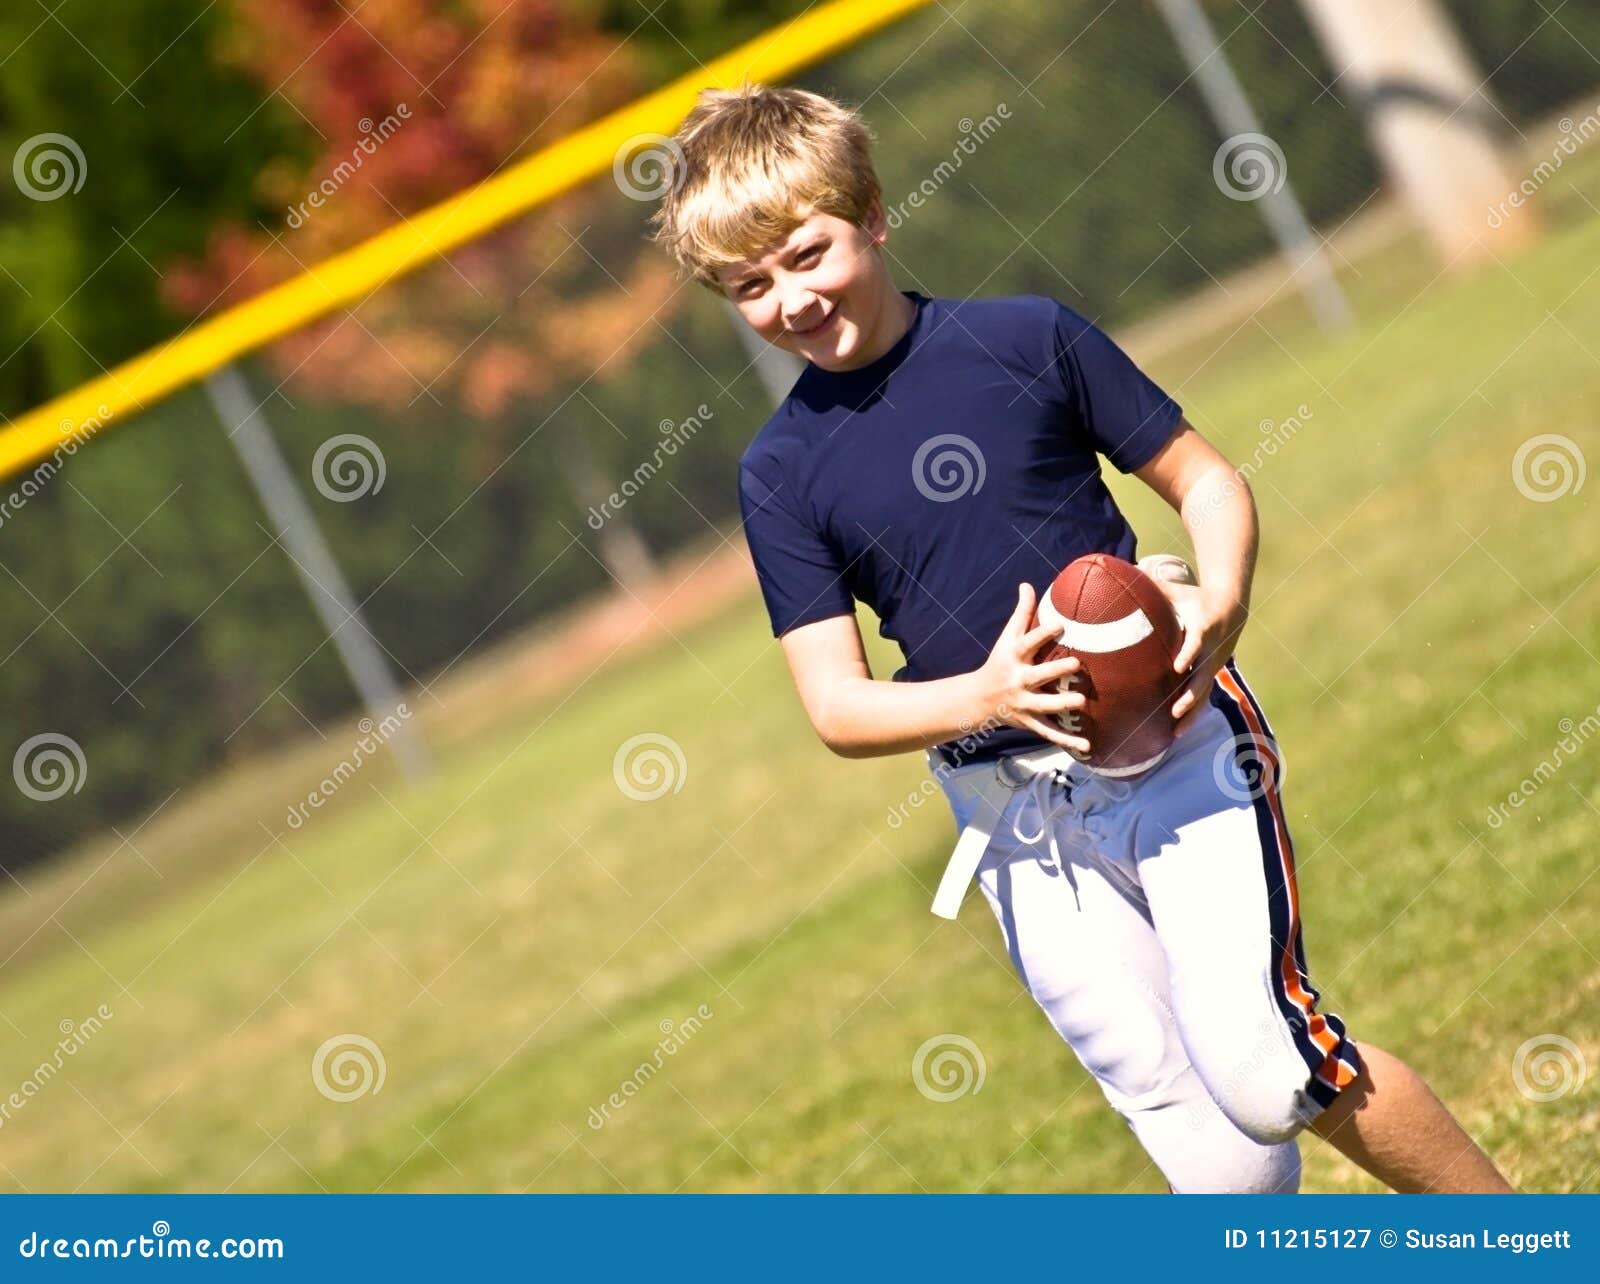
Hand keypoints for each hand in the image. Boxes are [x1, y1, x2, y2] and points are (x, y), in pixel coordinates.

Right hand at [974, 583, 1089, 753]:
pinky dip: (1068, 741)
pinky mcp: (1031, 721)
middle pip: (1037, 675)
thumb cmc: (999, 662)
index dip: (1043, 633)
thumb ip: (1021, 613)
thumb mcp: (1006, 638)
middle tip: (1076, 664)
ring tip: (1081, 702)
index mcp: (1014, 657)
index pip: (1028, 643)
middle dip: (1056, 671)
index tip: (1061, 624)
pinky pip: (1050, 732)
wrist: (978, 700)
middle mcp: (1018, 680)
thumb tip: (1027, 584)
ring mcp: (1024, 703)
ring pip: (1044, 706)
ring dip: (1062, 705)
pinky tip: (1088, 747)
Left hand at [1153, 579, 1246, 737]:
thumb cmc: (1194, 597)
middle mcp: (1210, 650)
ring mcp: (1212, 664)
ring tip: (1175, 731)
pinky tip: (1176, 731)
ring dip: (1191, 712)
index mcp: (1202, 626)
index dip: (1188, 653)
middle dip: (1190, 694)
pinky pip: (1202, 696)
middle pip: (1202, 675)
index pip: (1196, 641)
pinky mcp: (1210, 673)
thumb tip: (1122, 572)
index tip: (1177, 666)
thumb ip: (1151, 586)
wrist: (1231, 606)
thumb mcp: (1176, 590)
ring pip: (1204, 693)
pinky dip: (1192, 713)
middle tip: (1174, 709)